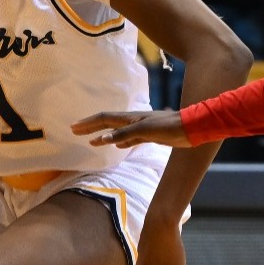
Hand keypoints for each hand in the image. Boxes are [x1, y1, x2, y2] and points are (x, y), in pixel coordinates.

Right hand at [72, 110, 192, 148]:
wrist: (189, 128)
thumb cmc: (168, 127)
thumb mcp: (144, 130)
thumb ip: (124, 135)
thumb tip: (103, 139)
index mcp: (130, 118)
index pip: (103, 119)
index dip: (88, 123)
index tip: (74, 128)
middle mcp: (132, 121)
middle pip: (106, 123)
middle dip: (90, 127)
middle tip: (75, 131)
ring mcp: (140, 128)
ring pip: (116, 131)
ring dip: (102, 135)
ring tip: (91, 141)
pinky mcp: (148, 136)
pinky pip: (128, 139)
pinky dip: (119, 142)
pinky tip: (116, 147)